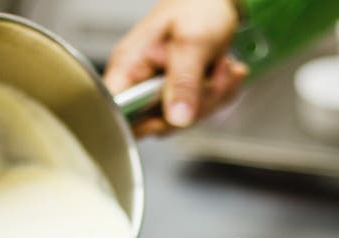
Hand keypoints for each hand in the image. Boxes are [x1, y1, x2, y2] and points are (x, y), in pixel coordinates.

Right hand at [104, 0, 247, 136]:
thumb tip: (177, 119)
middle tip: (213, 75)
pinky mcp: (179, 98)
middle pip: (156, 125)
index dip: (139, 123)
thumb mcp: (192, 42)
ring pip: (182, 122)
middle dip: (194, 105)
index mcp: (128, 67)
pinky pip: (198, 114)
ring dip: (212, 97)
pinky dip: (219, 95)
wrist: (215, 2)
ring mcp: (159, 94)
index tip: (170, 113)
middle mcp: (139, 84)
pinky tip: (222, 71)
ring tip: (221, 66)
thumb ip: (184, 81)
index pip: (115, 112)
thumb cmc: (196, 9)